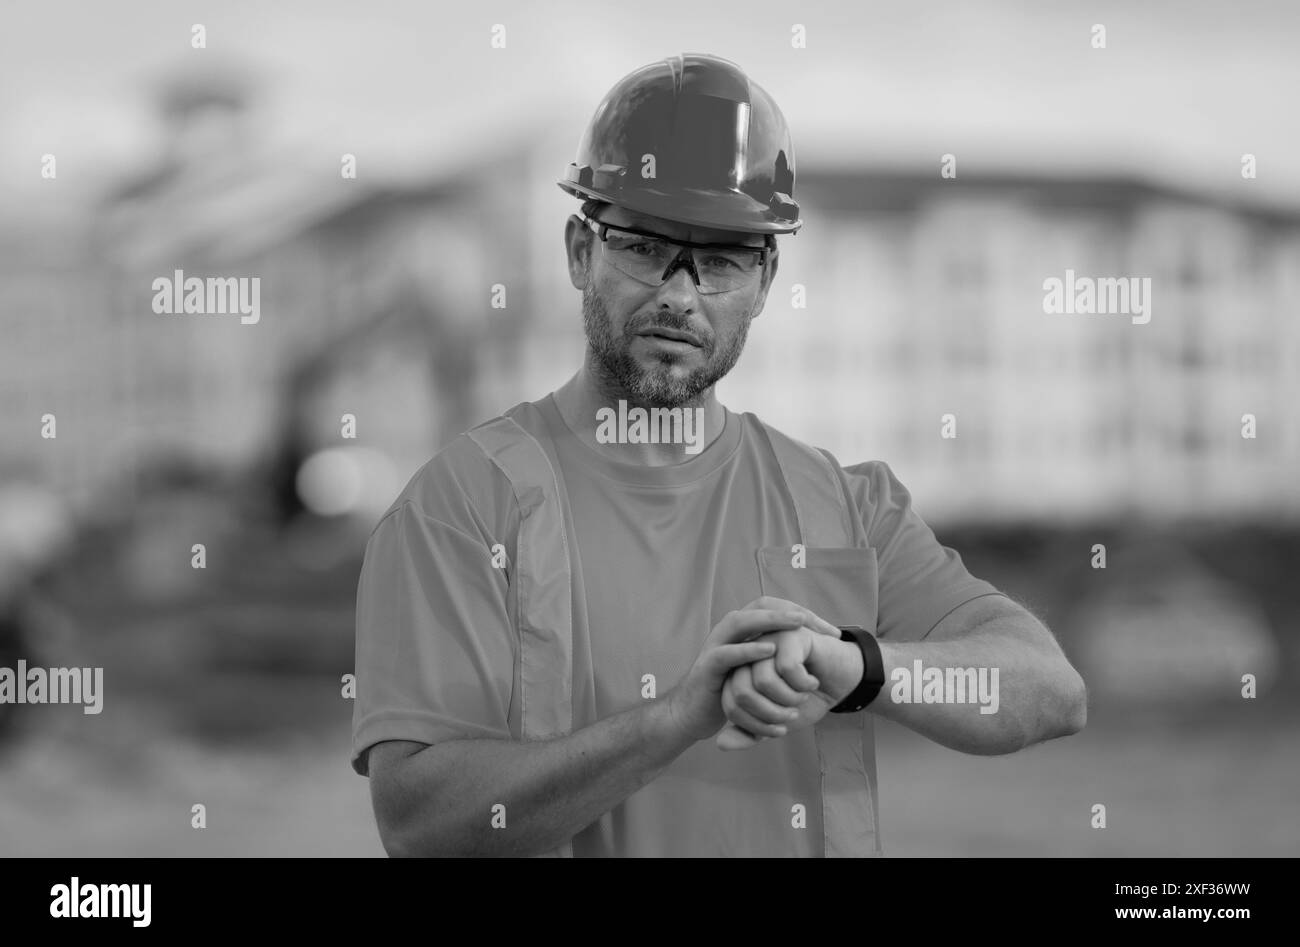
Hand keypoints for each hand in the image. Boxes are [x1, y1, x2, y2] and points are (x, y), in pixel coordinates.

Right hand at [664, 604, 811, 743]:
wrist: (694, 714)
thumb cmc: (730, 691)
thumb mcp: (758, 670)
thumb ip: (777, 656)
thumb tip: (814, 650)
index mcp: (743, 630)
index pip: (775, 608)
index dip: (804, 614)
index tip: (833, 632)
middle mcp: (729, 631)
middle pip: (760, 606)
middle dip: (791, 610)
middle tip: (816, 620)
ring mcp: (716, 645)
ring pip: (742, 622)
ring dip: (771, 620)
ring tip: (797, 623)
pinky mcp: (707, 666)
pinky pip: (726, 653)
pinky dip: (748, 650)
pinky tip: (771, 649)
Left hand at [716, 604, 863, 750]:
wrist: (840, 680)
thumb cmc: (807, 698)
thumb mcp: (776, 723)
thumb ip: (749, 733)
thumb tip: (721, 744)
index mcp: (740, 674)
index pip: (731, 705)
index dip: (755, 726)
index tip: (779, 729)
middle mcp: (749, 656)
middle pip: (742, 692)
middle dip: (772, 714)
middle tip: (792, 714)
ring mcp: (768, 641)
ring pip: (763, 680)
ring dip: (789, 699)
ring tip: (802, 696)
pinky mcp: (789, 634)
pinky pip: (786, 668)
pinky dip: (803, 684)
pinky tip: (812, 681)